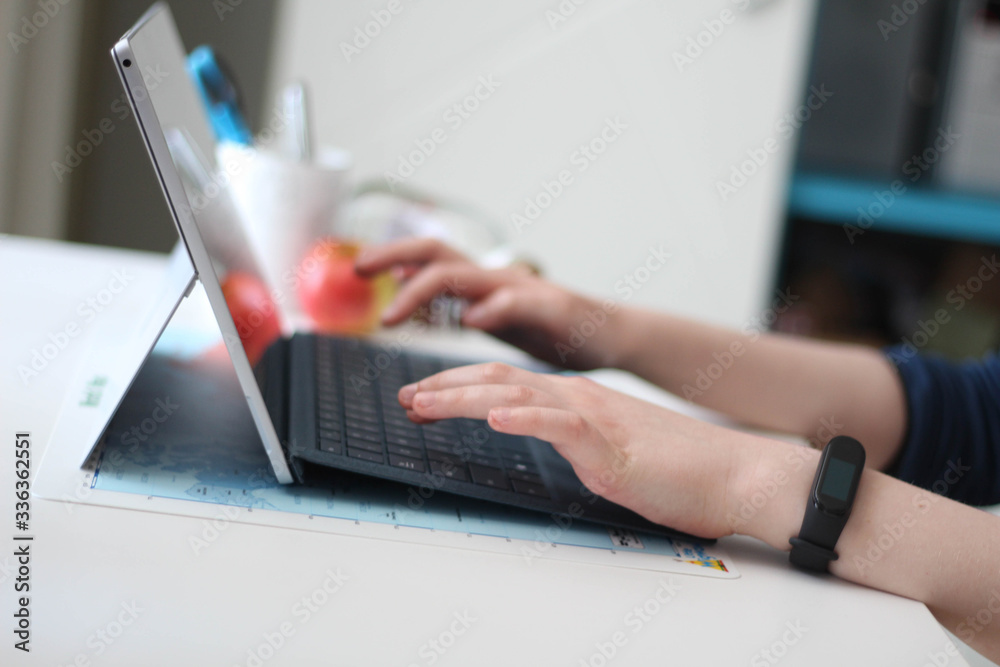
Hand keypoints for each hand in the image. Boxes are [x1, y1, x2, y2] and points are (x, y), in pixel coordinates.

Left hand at [355, 238, 625, 369]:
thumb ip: (453, 301)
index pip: (428, 257)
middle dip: (393, 255)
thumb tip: (406, 284)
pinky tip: (471, 322)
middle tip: (359, 269)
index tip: (356, 266)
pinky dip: (491, 310)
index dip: (390, 256)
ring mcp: (522, 289)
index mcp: (480, 282)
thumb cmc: (550, 328)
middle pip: (437, 252)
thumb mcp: (491, 315)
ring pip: (464, 276)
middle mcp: (495, 277)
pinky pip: (516, 303)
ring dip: (423, 291)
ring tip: (394, 314)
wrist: (609, 334)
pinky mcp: (550, 308)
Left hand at [398, 361, 764, 538]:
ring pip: (514, 393)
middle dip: (443, 386)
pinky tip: (494, 416)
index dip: (457, 387)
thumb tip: (551, 445)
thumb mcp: (610, 451)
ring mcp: (593, 416)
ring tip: (422, 401)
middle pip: (496, 379)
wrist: (734, 472)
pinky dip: (524, 416)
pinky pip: (560, 424)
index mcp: (575, 401)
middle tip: (405, 396)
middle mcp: (577, 399)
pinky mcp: (610, 442)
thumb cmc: (678, 468)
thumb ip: (577, 443)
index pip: (504, 383)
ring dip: (461, 396)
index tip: (422, 396)